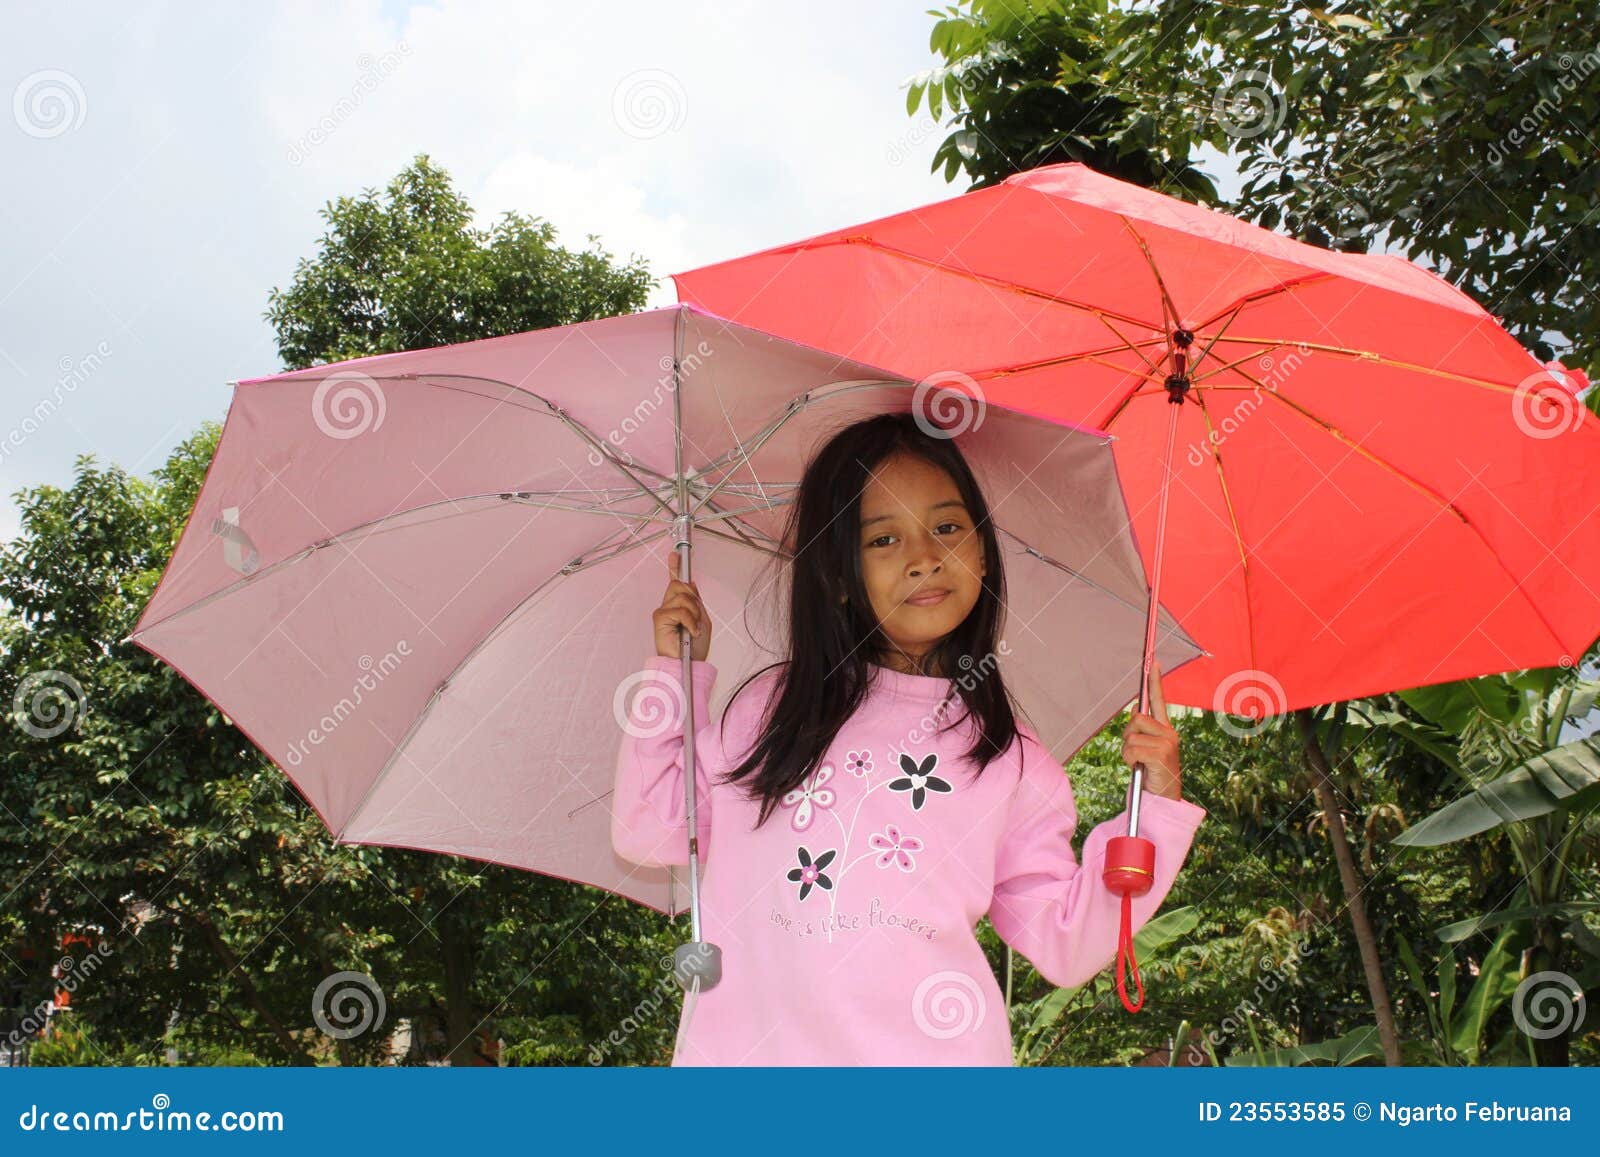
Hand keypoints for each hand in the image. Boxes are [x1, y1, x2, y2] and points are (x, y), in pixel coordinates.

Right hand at [653, 547, 710, 660]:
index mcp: (678, 605)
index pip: (675, 582)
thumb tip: (691, 583)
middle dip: (693, 600)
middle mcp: (668, 605)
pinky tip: (691, 632)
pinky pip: (680, 610)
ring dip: (694, 613)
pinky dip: (690, 621)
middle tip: (696, 619)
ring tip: (693, 629)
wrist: (688, 664)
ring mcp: (663, 611)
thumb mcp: (702, 619)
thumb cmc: (694, 647)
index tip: (675, 554)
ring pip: (682, 596)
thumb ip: (695, 601)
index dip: (674, 567)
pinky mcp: (660, 618)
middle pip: (681, 585)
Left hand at [1122, 660, 1181, 799]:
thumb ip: (1142, 732)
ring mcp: (1168, 742)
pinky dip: (1129, 760)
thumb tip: (1134, 712)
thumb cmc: (1151, 775)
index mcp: (1165, 730)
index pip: (1158, 700)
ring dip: (1128, 752)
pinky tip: (1140, 768)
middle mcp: (1169, 733)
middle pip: (1135, 718)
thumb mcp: (1146, 750)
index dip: (1155, 681)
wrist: (1162, 800)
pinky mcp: (1162, 753)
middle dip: (1128, 735)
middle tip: (1136, 754)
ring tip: (1139, 763)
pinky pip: (1132, 748)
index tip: (1154, 661)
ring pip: (1131, 735)